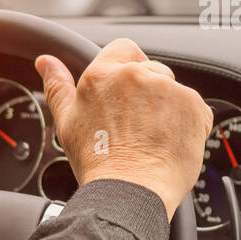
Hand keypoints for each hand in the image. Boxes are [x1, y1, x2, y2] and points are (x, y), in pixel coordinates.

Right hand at [35, 39, 211, 219]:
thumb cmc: (98, 161)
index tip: (127, 92)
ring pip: (173, 90)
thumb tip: (46, 62)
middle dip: (147, 92)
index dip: (127, 68)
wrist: (131, 191)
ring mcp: (169, 89)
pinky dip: (187, 123)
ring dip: (167, 107)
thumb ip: (57, 85)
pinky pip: (195, 108)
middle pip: (150, 70)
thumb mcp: (67, 121)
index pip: (124, 48)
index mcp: (104, 74)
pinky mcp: (194, 106)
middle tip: (137, 124)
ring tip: (153, 137)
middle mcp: (138, 75)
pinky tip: (170, 142)